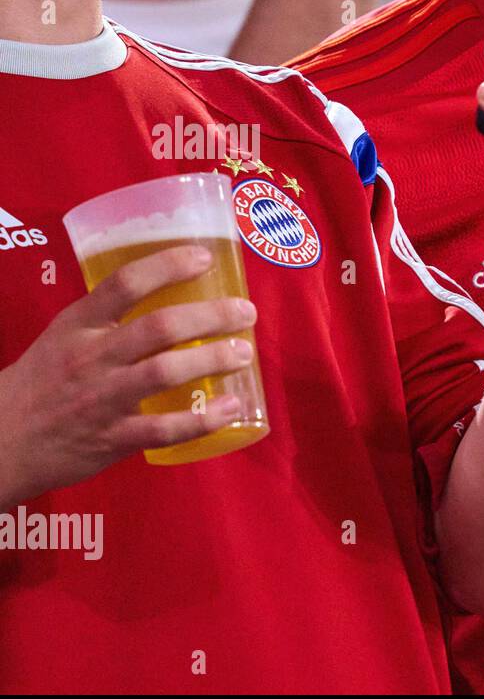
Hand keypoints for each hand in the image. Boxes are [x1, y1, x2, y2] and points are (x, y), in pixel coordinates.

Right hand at [0, 245, 258, 507]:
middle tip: (245, 311)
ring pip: (164, 372)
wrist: (0, 440)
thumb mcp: (64, 337)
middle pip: (157, 328)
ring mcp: (103, 398)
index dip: (167, 265)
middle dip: (209, 316)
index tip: (205, 257)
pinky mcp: (113, 438)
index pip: (124, 283)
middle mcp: (91, 357)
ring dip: (211, 359)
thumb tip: (171, 294)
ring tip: (243, 353)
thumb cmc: (42, 383)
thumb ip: (109, 319)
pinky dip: (203, 419)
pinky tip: (230, 408)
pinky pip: (164, 428)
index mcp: (78, 325)